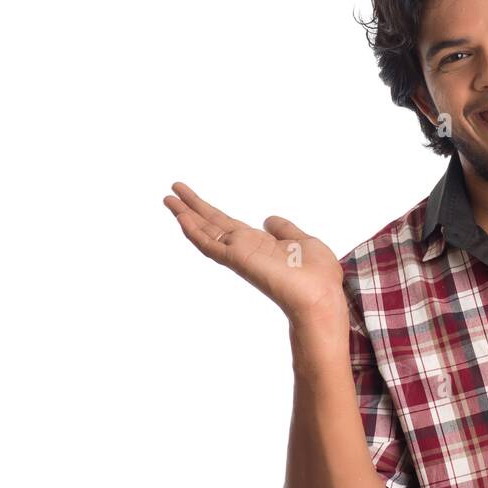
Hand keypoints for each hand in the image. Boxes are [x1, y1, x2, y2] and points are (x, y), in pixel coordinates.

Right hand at [163, 182, 346, 327]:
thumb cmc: (318, 275)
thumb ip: (285, 230)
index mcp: (261, 245)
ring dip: (186, 215)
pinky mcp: (237, 260)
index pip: (230, 225)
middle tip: (173, 191)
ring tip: (168, 199)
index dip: (213, 212)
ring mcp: (239, 255)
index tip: (199, 201)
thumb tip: (269, 219)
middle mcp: (246, 249)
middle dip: (193, 208)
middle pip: (213, 225)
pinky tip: (181, 217)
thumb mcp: (304, 242)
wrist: (320, 296)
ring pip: (206, 232)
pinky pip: (210, 245)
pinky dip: (194, 232)